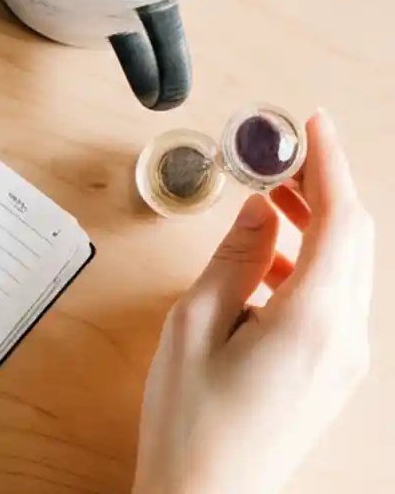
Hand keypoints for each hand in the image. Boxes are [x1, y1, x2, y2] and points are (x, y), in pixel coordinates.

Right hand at [133, 111, 372, 493]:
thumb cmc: (190, 420)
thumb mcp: (194, 326)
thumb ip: (233, 259)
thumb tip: (261, 210)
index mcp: (314, 320)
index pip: (341, 219)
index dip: (328, 163)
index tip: (310, 123)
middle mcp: (346, 337)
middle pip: (355, 239)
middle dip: (323, 187)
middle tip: (279, 154)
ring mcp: (346, 359)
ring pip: (348, 268)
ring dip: (317, 224)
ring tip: (269, 198)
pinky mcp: (333, 373)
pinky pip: (336, 300)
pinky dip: (311, 263)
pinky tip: (268, 260)